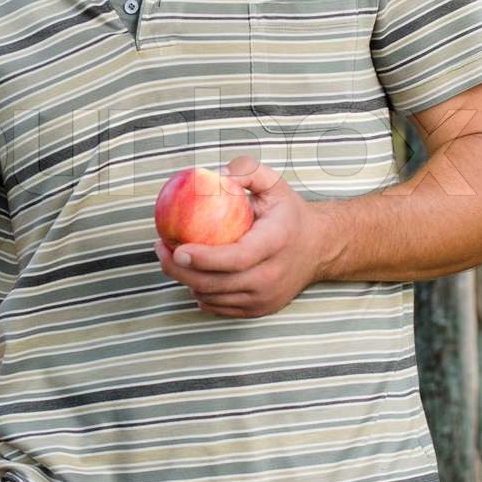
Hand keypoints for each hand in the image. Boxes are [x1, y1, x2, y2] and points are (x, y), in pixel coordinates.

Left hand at [155, 155, 328, 317]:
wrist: (320, 248)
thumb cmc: (289, 213)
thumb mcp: (274, 183)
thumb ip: (246, 171)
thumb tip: (214, 174)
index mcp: (275, 244)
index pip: (236, 258)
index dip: (203, 258)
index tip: (177, 248)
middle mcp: (271, 276)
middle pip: (216, 283)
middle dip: (179, 270)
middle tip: (160, 249)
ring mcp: (265, 297)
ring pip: (213, 298)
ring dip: (186, 281)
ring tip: (171, 258)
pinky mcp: (259, 310)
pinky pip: (219, 307)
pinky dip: (200, 292)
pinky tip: (191, 273)